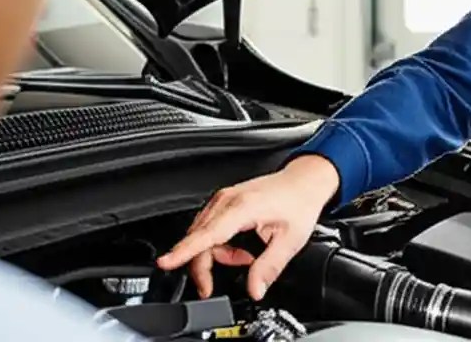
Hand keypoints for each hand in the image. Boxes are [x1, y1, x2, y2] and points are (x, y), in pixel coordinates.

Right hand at [156, 154, 339, 300]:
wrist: (304, 181)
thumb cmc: (298, 203)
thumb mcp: (290, 241)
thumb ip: (269, 268)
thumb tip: (255, 290)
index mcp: (242, 208)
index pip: (206, 234)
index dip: (184, 251)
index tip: (166, 262)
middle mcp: (227, 201)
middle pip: (198, 239)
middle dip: (203, 266)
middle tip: (210, 287)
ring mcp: (223, 199)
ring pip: (202, 235)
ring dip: (218, 254)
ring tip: (246, 258)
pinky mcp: (224, 202)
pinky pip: (210, 228)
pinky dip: (221, 244)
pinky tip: (242, 247)